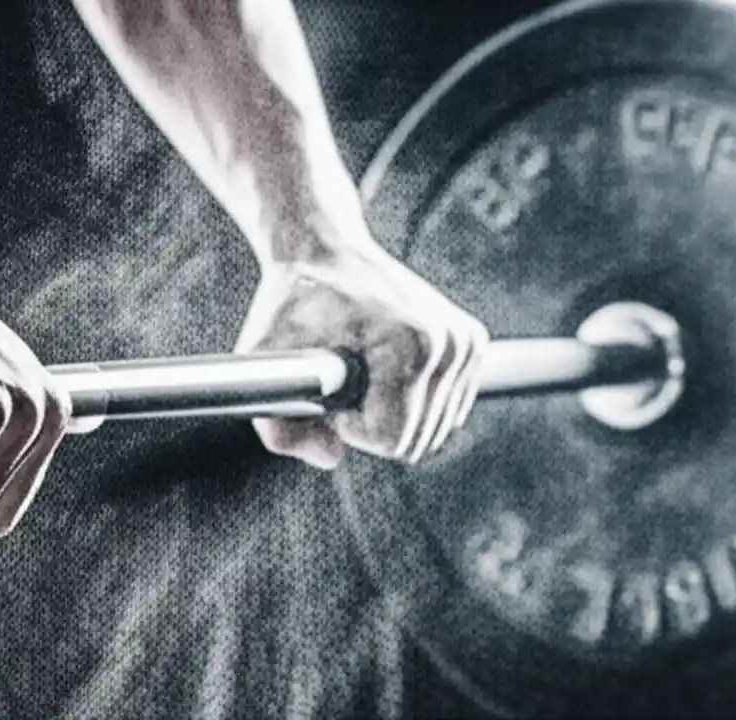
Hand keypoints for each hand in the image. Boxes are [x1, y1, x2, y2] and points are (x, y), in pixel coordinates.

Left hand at [236, 249, 488, 468]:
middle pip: (416, 442)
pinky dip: (413, 399)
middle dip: (371, 423)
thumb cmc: (290, 306)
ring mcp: (465, 342)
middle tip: (344, 378)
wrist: (324, 251)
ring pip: (434, 430)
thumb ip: (278, 429)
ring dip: (391, 411)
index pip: (390, 440)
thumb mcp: (262, 359)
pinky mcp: (472, 342)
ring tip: (363, 366)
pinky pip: (446, 410)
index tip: (329, 389)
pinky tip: (386, 363)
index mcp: (409, 346)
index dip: (349, 426)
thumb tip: (331, 459)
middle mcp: (448, 343)